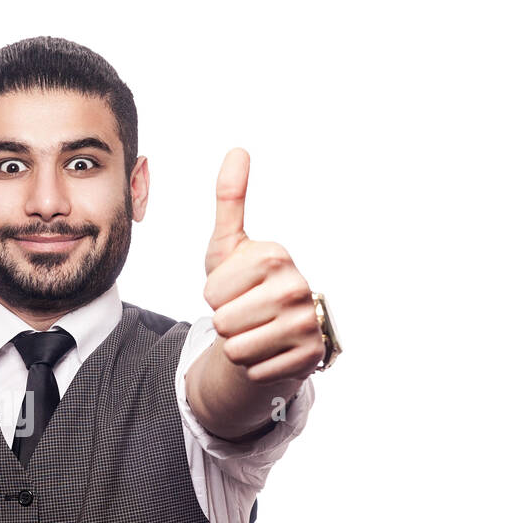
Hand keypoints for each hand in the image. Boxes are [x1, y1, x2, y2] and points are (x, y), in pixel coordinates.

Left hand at [202, 148, 323, 382]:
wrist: (275, 328)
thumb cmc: (245, 285)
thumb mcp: (230, 246)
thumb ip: (229, 201)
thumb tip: (237, 150)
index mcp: (274, 255)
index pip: (211, 293)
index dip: (214, 296)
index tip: (236, 288)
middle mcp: (297, 287)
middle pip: (223, 322)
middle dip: (225, 323)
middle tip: (246, 312)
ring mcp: (307, 323)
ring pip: (238, 350)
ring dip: (239, 347)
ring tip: (256, 330)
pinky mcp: (311, 357)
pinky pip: (256, 372)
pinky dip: (256, 367)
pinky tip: (270, 350)